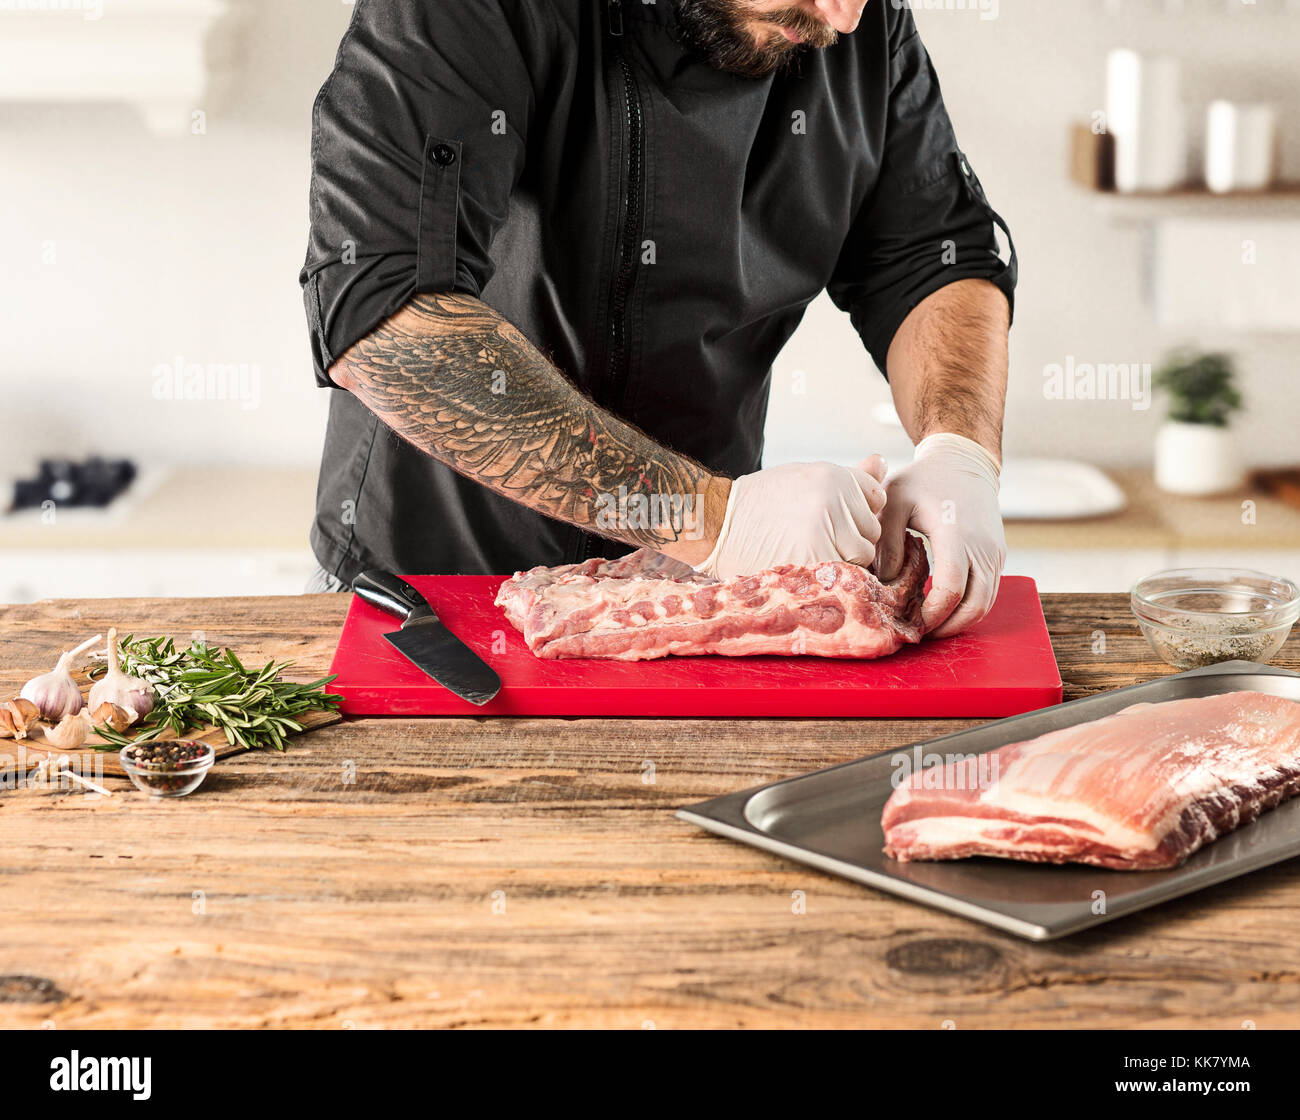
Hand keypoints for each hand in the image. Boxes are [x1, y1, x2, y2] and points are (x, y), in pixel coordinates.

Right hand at [694, 457, 887, 578]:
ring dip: (844, 561)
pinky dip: (830, 577)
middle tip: (818, 542)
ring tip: (812, 555)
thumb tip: (883, 461)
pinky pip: (844, 574)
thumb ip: (848, 477)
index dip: (858, 514)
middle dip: (852, 540)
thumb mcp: (805, 478)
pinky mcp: (815, 556)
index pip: (876, 498)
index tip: (834, 521)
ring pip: (862, 556)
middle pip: (872, 530)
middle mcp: (834, 498)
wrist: (717, 522)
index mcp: (833, 475)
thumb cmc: (760, 502)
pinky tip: (806, 568)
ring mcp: (826, 527)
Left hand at [873, 434, 1004, 637]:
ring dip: (960, 620)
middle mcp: (983, 547)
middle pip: (976, 606)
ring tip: (929, 625)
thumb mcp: (894, 500)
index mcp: (957, 534)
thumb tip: (884, 581)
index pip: (951, 589)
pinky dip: (969, 607)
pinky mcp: (997, 556)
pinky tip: (943, 608)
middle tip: (920, 633)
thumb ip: (887, 540)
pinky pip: (988, 592)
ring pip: (986, 603)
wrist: (963, 462)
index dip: (932, 614)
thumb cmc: (923, 480)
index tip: (910, 623)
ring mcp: (994, 553)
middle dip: (948, 627)